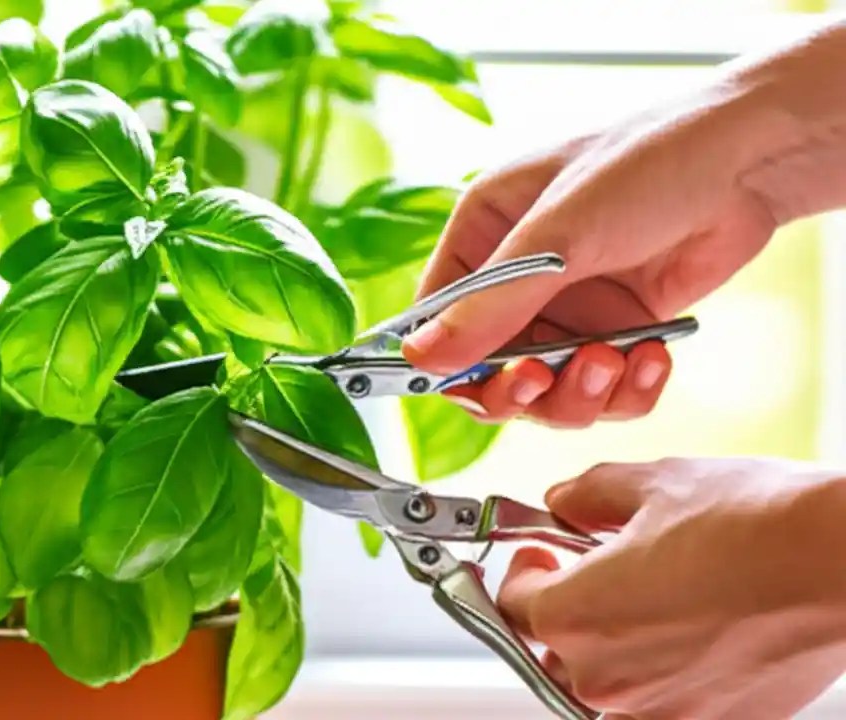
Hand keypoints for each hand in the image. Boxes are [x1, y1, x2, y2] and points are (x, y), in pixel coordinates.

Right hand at [401, 22, 845, 426]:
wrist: (750, 161)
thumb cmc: (645, 166)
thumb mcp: (557, 237)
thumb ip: (489, 306)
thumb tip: (421, 359)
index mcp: (484, 232)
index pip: (437, 314)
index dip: (447, 359)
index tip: (471, 384)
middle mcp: (518, 276)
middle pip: (488, 367)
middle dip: (519, 385)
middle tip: (542, 381)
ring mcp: (569, 307)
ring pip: (546, 391)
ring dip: (578, 393)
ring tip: (615, 361)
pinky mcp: (618, 331)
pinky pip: (604, 391)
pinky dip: (626, 390)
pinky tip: (652, 359)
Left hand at [498, 458, 845, 719]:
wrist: (840, 561)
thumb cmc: (753, 522)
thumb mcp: (653, 484)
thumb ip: (587, 496)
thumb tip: (561, 500)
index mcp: (575, 616)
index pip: (512, 603)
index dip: (524, 570)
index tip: (541, 551)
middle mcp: (607, 678)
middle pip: (554, 650)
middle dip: (565, 608)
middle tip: (595, 570)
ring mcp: (659, 713)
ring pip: (604, 689)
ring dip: (611, 651)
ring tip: (649, 604)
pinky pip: (660, 709)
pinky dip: (661, 680)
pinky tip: (691, 636)